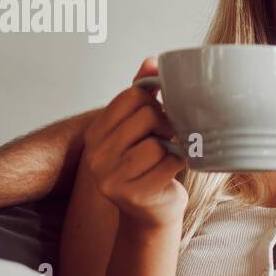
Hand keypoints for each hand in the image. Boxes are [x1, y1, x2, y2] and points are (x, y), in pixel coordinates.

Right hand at [82, 59, 187, 229]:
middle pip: (147, 116)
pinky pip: (168, 164)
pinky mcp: (133, 194)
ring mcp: (111, 177)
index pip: (131, 96)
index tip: (160, 114)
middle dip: (166, 124)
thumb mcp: (141, 129)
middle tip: (170, 136)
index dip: (154, 101)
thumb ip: (143, 95)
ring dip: (173, 147)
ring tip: (169, 155)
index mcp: (96, 133)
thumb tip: (151, 61)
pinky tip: (172, 170)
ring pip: (157, 142)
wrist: (151, 213)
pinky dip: (179, 163)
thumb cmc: (149, 166)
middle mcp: (96, 154)